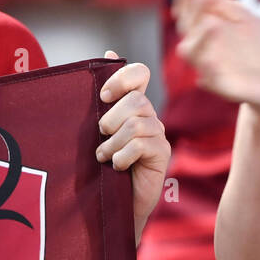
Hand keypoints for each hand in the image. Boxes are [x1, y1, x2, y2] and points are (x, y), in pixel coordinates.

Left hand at [96, 51, 170, 246]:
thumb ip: (103, 98)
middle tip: (100, 136)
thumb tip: (109, 52)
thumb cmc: (99, 166)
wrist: (112, 207)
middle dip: (111, 118)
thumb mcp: (96, 129)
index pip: (139, 73)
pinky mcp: (162, 154)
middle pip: (136, 100)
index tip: (101, 97)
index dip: (122, 78)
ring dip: (113, 142)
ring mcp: (158, 135)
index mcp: (132, 105)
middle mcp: (149, 116)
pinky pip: (142, 144)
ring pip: (137, 123)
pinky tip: (116, 167)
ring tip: (103, 157)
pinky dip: (122, 155)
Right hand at [172, 0, 259, 109]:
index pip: (189, 13)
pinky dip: (208, 71)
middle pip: (187, 28)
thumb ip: (230, 8)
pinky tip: (212, 60)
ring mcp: (211, 68)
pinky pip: (209, 81)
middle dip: (192, 10)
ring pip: (191, 53)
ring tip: (212, 23)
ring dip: (199, 37)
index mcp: (208, 32)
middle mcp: (204, 49)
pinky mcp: (223, 88)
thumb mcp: (250, 23)